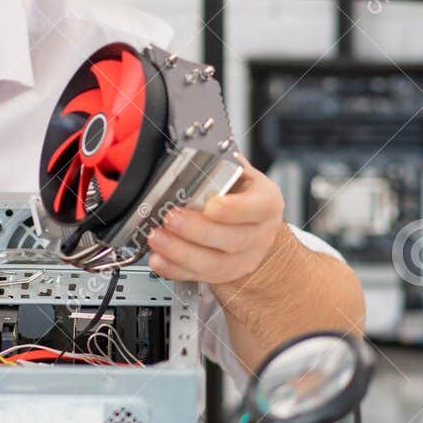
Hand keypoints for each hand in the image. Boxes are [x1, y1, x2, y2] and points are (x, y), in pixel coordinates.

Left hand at [145, 155, 285, 286]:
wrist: (254, 228)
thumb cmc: (243, 196)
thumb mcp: (241, 175)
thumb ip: (222, 164)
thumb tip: (198, 145)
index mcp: (266, 204)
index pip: (257, 208)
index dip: (233, 209)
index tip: (211, 204)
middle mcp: (258, 235)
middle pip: (232, 239)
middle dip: (196, 230)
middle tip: (171, 217)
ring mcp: (242, 259)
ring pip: (214, 264)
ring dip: (180, 252)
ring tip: (157, 237)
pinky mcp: (223, 275)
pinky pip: (197, 277)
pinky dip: (174, 269)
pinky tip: (158, 259)